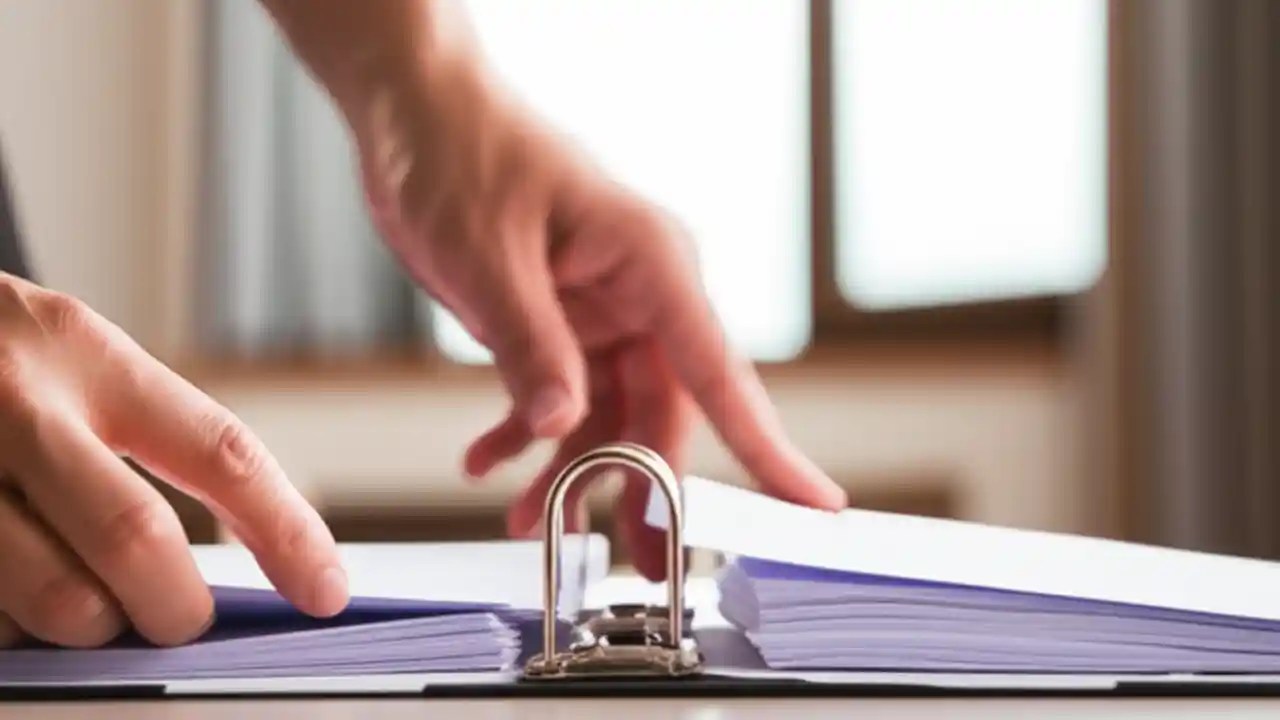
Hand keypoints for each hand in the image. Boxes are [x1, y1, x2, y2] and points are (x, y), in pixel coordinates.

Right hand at [0, 274, 346, 647]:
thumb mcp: (64, 355)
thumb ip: (138, 436)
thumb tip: (236, 554)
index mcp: (84, 352)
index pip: (220, 450)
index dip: (287, 530)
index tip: (327, 590)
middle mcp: (15, 401)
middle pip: (134, 540)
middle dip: (175, 606)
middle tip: (183, 620)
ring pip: (48, 599)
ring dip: (87, 629)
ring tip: (89, 608)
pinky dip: (15, 631)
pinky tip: (18, 598)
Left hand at [340, 48, 846, 578]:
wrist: (418, 115)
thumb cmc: (462, 155)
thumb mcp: (489, 259)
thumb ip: (531, 349)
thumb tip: (562, 428)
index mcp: (651, 262)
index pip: (721, 370)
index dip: (768, 446)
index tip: (815, 504)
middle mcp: (642, 291)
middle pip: (665, 411)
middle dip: (645, 488)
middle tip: (637, 560)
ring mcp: (604, 310)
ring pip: (611, 416)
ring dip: (572, 471)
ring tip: (524, 521)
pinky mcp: (564, 321)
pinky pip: (563, 396)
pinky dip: (526, 434)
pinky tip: (487, 462)